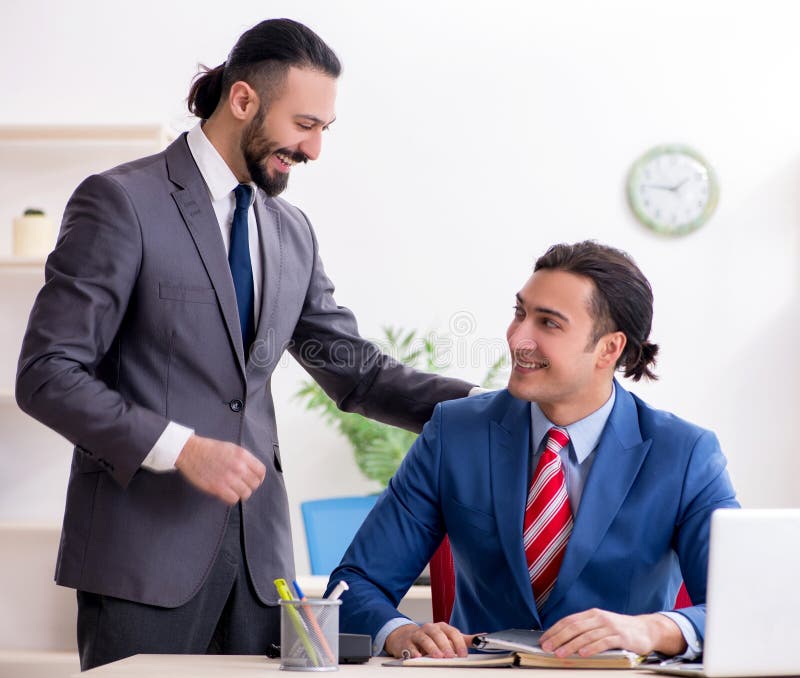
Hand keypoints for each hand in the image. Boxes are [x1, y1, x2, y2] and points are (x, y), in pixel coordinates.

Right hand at [175, 434, 265, 504]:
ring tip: (234, 490)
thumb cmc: (209, 449)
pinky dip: (231, 498)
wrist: (190, 451)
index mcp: (243, 455)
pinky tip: (226, 493)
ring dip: (241, 493)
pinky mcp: (218, 488)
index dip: (258, 478)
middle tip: (241, 485)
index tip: (253, 480)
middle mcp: (239, 467)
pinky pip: (234, 499)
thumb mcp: (232, 448)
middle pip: (255, 484)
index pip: (261, 472)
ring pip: (246, 493)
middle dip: (249, 486)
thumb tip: (252, 470)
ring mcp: (229, 478)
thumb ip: (244, 459)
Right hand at [385, 622, 477, 658]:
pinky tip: (418, 656)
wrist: (406, 636)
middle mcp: (430, 628)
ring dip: (431, 647)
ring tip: (437, 656)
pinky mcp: (407, 642)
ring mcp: (418, 634)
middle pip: (438, 633)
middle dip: (445, 645)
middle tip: (450, 656)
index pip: (452, 632)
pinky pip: (410, 646)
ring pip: (425, 638)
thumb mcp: (447, 637)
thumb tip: (481, 638)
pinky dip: (414, 651)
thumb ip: (463, 639)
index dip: (459, 643)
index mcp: (442, 627)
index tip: (463, 654)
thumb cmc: (430, 638)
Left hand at [539, 608, 686, 656]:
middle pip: (574, 627)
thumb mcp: (600, 626)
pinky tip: (583, 654)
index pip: (568, 621)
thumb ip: (585, 630)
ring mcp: (609, 626)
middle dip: (558, 638)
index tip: (543, 640)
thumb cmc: (619, 630)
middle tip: (547, 648)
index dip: (554, 630)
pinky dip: (591, 648)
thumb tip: (562, 640)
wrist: (645, 630)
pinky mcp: (620, 636)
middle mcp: (599, 617)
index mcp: (591, 614)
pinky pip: (603, 642)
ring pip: (586, 635)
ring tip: (560, 653)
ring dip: (571, 645)